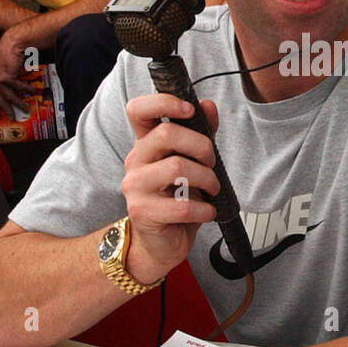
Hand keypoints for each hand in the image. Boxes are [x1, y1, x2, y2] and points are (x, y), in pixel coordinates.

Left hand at [0, 26, 32, 117]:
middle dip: (6, 109)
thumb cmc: (9, 50)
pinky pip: (18, 87)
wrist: (13, 41)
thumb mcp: (2, 65)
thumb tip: (11, 86)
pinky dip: (26, 90)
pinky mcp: (6, 76)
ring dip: (18, 103)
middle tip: (12, 117)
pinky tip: (32, 91)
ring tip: (25, 108)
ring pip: (8, 96)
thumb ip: (3, 75)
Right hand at [122, 93, 220, 283]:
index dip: (163, 102)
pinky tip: (207, 212)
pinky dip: (205, 209)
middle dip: (202, 147)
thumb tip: (208, 106)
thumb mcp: (191, 164)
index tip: (190, 110)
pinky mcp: (143, 212)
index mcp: (145, 144)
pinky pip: (182, 205)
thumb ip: (200, 134)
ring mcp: (135, 186)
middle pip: (166, 135)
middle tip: (211, 164)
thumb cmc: (176, 201)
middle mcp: (135, 161)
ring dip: (207, 179)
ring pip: (177, 168)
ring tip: (212, 189)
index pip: (138, 110)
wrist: (158, 243)